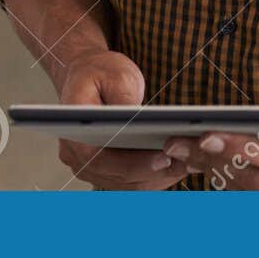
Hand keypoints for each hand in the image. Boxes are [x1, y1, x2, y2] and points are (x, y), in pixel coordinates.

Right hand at [56, 50, 188, 190]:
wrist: (87, 73)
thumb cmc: (98, 73)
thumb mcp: (115, 75)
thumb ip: (124, 97)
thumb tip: (139, 119)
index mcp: (73, 131)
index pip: (100, 159)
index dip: (133, 163)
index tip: (163, 158)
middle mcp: (75, 155)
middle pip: (115, 176)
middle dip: (152, 173)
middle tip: (184, 164)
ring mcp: (88, 165)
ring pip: (124, 184)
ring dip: (156, 178)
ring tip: (185, 166)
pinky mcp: (104, 167)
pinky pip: (128, 180)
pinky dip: (152, 177)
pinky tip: (175, 167)